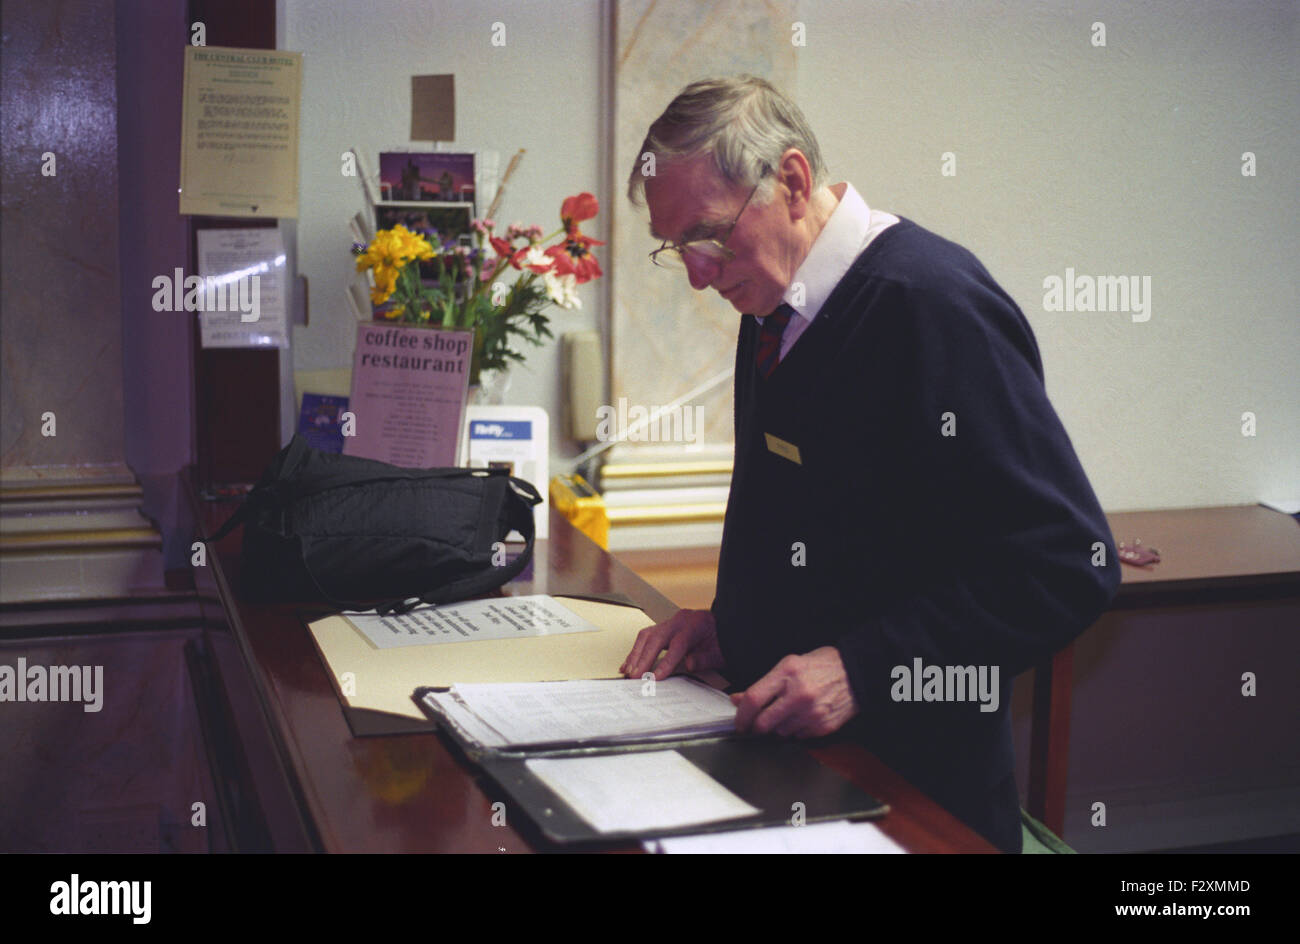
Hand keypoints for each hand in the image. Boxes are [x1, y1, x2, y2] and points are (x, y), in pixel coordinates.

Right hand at [621, 609, 723, 679]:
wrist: (724, 630)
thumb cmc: (721, 641)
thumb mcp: (720, 653)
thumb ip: (705, 659)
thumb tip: (689, 664)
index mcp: (696, 624)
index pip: (677, 644)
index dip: (665, 662)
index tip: (655, 678)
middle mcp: (680, 620)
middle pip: (656, 637)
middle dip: (644, 659)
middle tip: (636, 677)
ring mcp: (670, 622)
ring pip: (647, 635)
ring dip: (636, 655)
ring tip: (630, 672)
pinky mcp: (663, 628)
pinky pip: (645, 637)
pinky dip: (636, 651)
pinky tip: (629, 664)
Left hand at [731, 646, 857, 737]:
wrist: (856, 673)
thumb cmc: (822, 666)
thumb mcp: (789, 664)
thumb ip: (763, 684)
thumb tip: (738, 699)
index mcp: (788, 673)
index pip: (753, 699)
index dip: (741, 715)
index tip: (739, 721)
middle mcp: (799, 694)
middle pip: (763, 723)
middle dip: (755, 727)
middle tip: (755, 723)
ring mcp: (812, 713)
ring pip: (779, 732)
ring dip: (777, 727)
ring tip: (787, 712)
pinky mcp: (822, 726)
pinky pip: (797, 736)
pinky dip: (794, 730)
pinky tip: (802, 716)